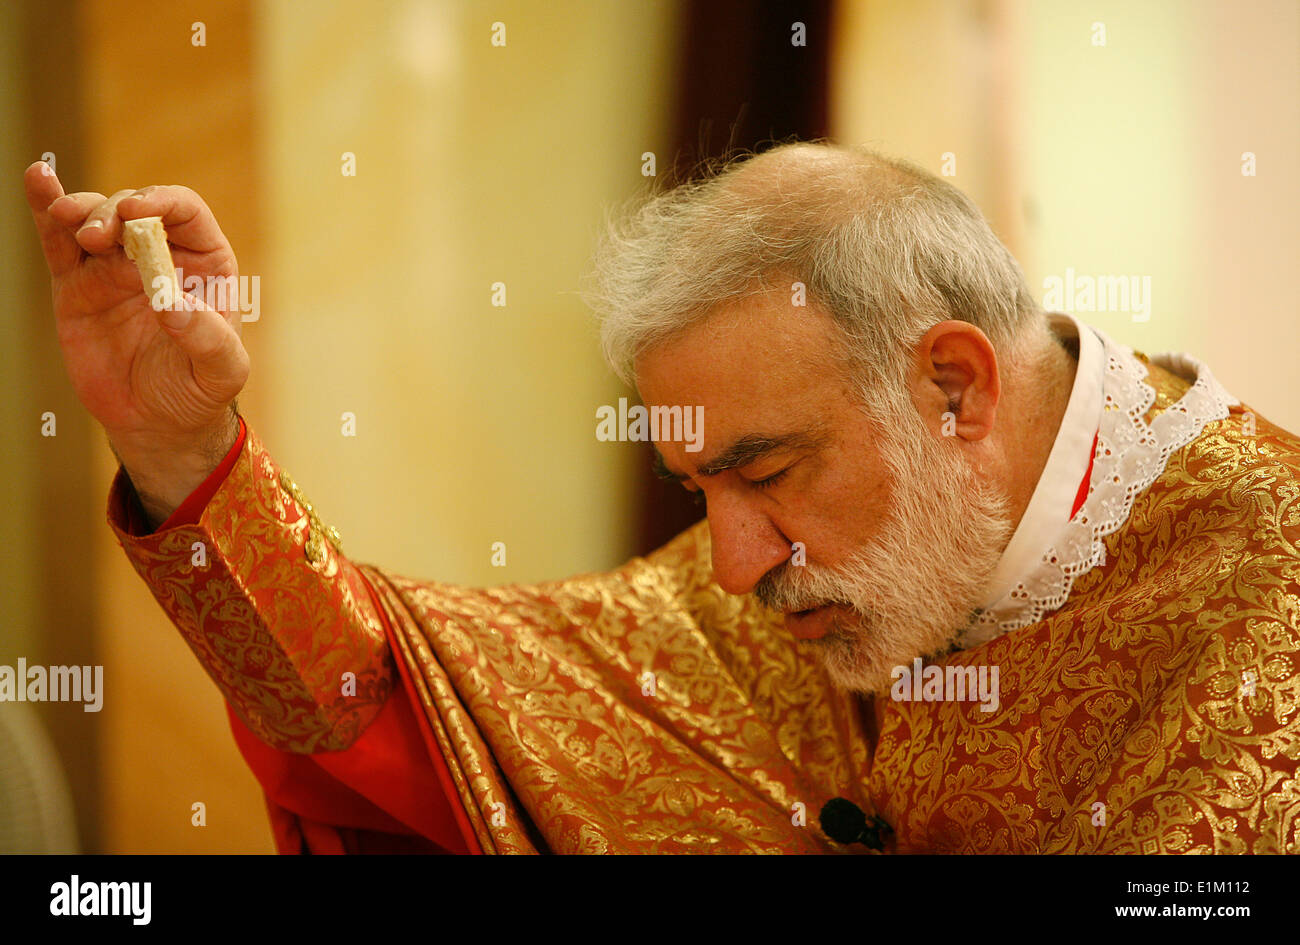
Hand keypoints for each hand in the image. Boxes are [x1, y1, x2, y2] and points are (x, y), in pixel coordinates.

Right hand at [25, 162, 250, 521]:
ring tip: (78, 228)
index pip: (185, 213)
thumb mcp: (220, 372)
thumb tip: (171, 303)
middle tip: (101, 237)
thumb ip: (206, 338)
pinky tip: (38, 179)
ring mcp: (114, 267)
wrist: (156, 424)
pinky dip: (47, 208)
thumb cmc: (198, 392)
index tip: (138, 213)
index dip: (162, 202)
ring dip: (81, 210)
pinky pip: (58, 241)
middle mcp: (160, 255)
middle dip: (115, 212)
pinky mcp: (76, 285)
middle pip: (134, 208)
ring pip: (94, 218)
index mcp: (204, 264)